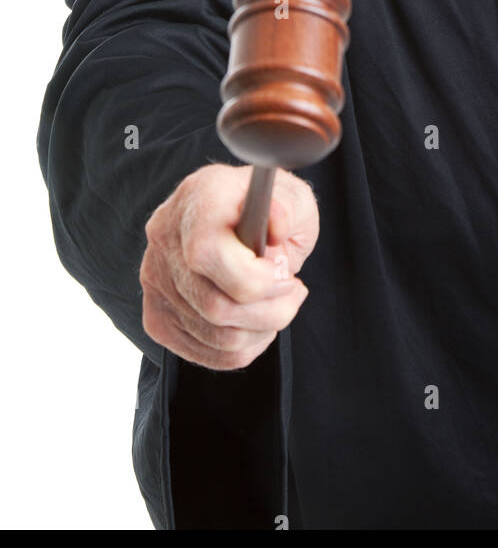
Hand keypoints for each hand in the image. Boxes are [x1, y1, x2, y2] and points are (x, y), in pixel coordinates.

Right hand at [140, 162, 318, 369]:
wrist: (235, 215)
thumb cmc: (266, 208)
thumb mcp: (292, 195)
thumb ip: (288, 209)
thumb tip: (277, 227)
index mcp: (199, 198)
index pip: (208, 254)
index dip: (256, 279)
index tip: (286, 275)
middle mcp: (166, 235)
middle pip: (214, 306)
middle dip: (270, 311)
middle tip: (292, 292)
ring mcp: (155, 277)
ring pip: (214, 335)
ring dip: (260, 330)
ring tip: (276, 305)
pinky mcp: (156, 312)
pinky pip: (203, 352)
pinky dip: (240, 347)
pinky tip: (254, 321)